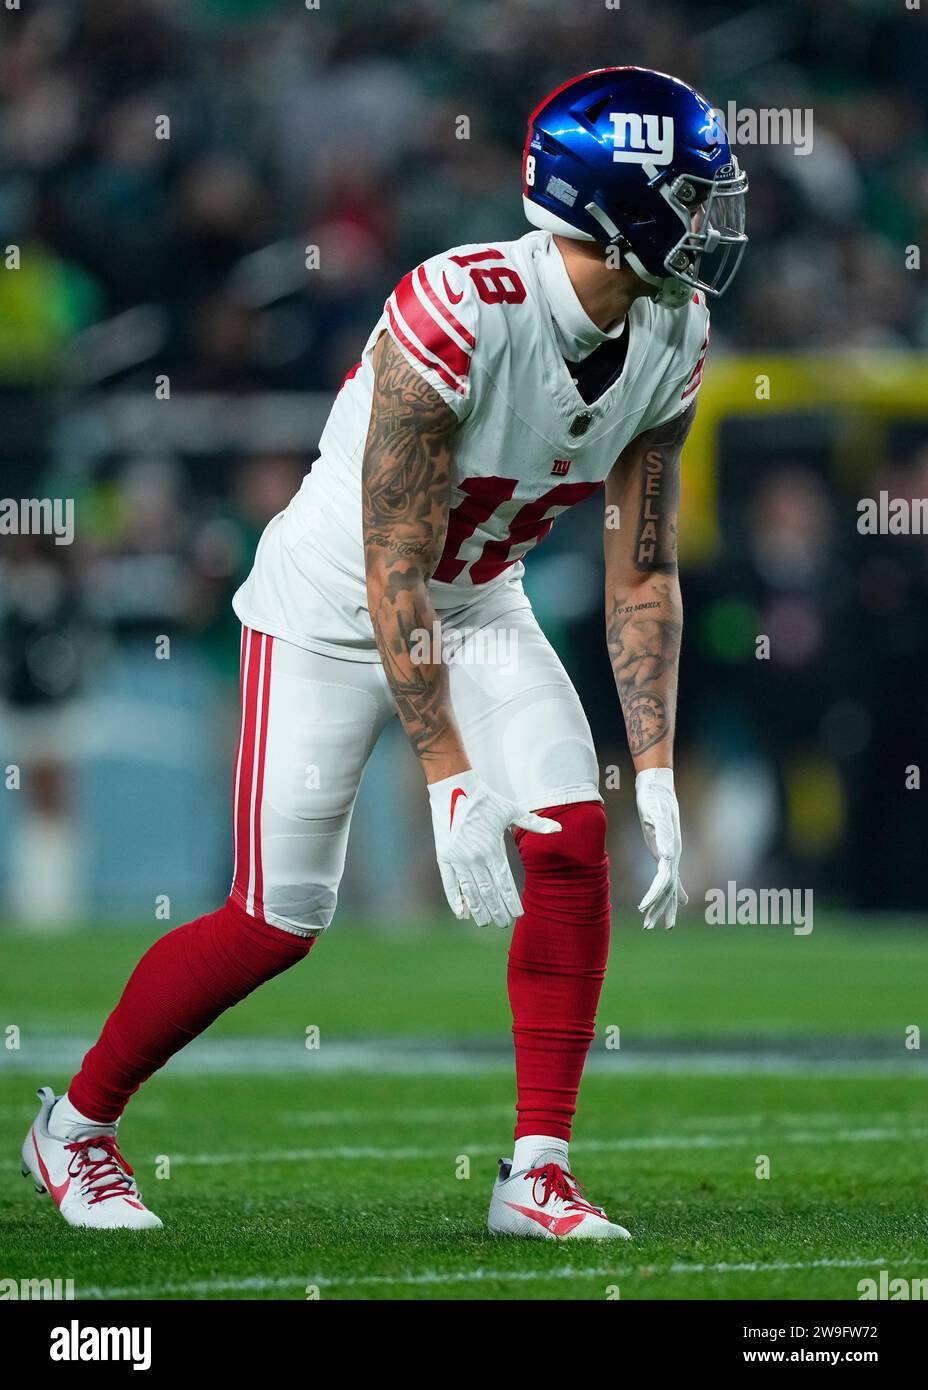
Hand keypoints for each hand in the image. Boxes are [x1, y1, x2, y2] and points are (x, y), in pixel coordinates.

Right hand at [428, 770, 560, 927]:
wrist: (453, 787)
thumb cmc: (486, 800)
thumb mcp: (511, 810)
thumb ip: (534, 824)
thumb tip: (559, 829)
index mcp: (492, 849)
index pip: (504, 883)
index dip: (510, 901)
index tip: (518, 914)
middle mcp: (474, 857)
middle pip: (488, 892)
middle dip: (497, 910)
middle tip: (505, 923)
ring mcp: (457, 859)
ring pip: (469, 892)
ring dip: (478, 909)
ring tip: (486, 923)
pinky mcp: (443, 857)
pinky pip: (450, 884)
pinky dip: (456, 899)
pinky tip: (463, 913)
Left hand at [635, 767, 687, 929]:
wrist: (657, 788)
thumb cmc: (655, 800)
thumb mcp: (656, 815)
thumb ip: (663, 834)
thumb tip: (667, 856)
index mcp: (671, 850)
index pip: (663, 880)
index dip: (654, 895)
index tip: (643, 908)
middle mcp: (673, 855)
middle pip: (668, 889)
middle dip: (660, 909)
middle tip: (651, 927)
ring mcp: (670, 854)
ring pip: (668, 886)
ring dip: (663, 905)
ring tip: (655, 923)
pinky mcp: (663, 850)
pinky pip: (667, 876)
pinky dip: (668, 890)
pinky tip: (672, 901)